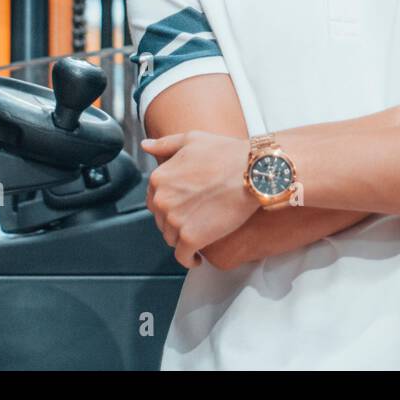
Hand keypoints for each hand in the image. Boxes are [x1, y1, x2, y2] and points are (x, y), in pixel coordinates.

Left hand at [142, 131, 259, 268]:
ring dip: (182, 239)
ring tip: (199, 235)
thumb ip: (165, 144)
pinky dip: (189, 259)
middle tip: (194, 219)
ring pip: (171, 239)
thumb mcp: (192, 140)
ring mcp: (175, 220)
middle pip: (161, 221)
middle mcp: (162, 200)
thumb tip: (146, 146)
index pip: (154, 200)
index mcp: (159, 178)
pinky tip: (197, 258)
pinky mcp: (190, 238)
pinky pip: (183, 256)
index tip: (183, 206)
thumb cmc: (227, 153)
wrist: (253, 172)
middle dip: (174, 222)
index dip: (169, 204)